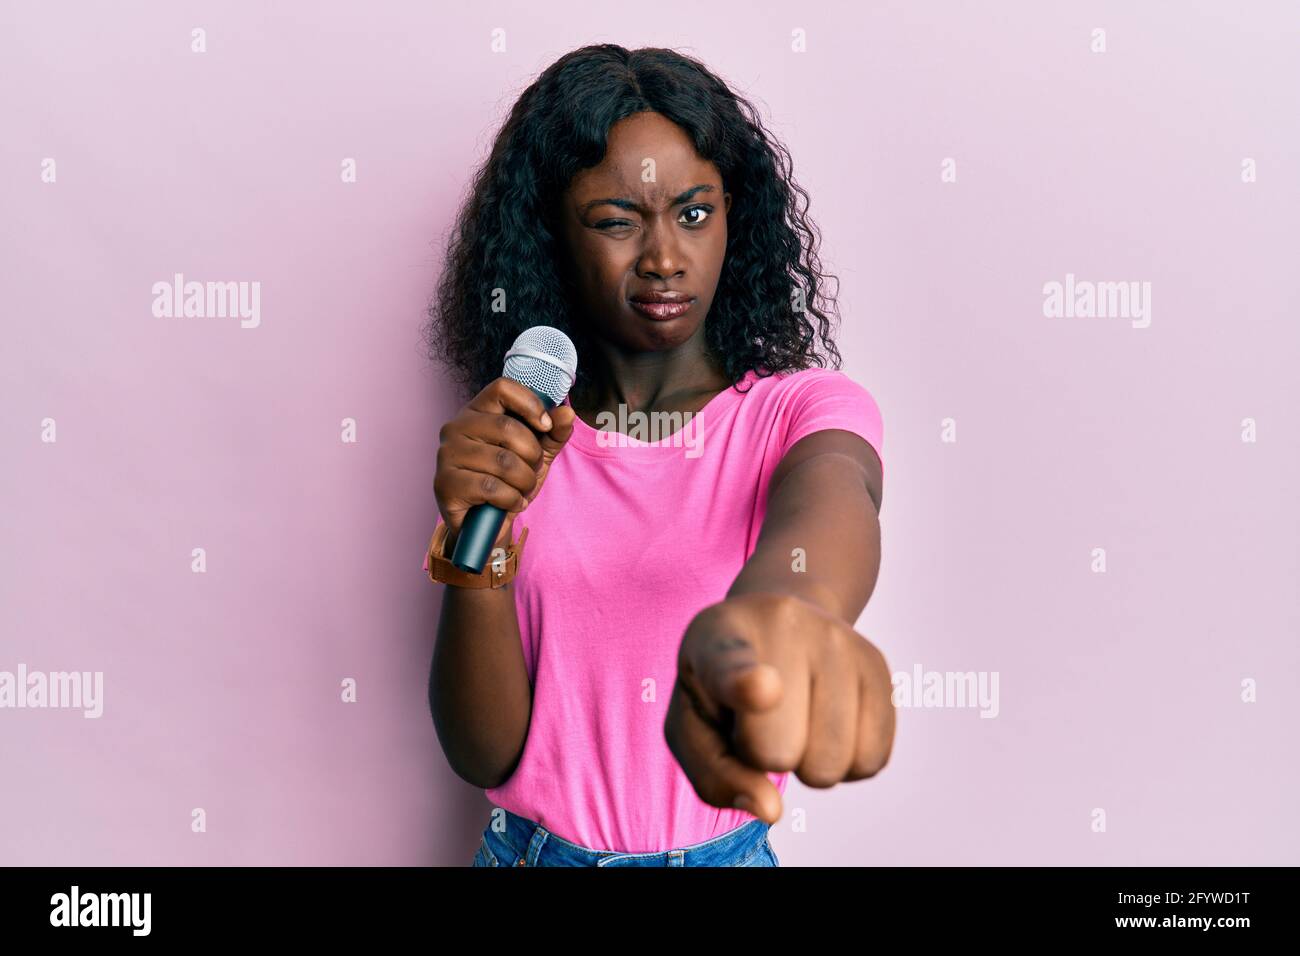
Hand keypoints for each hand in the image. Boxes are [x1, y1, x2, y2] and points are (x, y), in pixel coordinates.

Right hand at [433, 377, 575, 549]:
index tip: (545, 426)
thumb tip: (567, 412)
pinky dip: (511, 499)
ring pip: (503, 461)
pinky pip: (491, 487)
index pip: (503, 388)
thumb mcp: (536, 454)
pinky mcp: (445, 484)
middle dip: (532, 455)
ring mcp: (447, 455)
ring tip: (521, 490)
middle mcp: (456, 427)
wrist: (484, 525)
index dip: (530, 404)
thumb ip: (553, 432)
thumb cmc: (507, 482)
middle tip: (531, 470)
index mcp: (477, 411)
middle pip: (507, 428)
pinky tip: (509, 503)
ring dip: (524, 481)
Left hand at [664, 591, 894, 823]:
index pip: (732, 669)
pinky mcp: (876, 663)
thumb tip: (771, 810)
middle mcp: (782, 625)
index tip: (762, 689)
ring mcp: (836, 638)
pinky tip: (826, 723)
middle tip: (759, 719)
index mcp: (717, 639)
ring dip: (809, 761)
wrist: (773, 625)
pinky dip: (847, 763)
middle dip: (767, 756)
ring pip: (832, 762)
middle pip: (781, 751)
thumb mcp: (693, 730)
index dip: (747, 685)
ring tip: (793, 716)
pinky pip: (872, 759)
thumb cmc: (721, 691)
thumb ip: (716, 776)